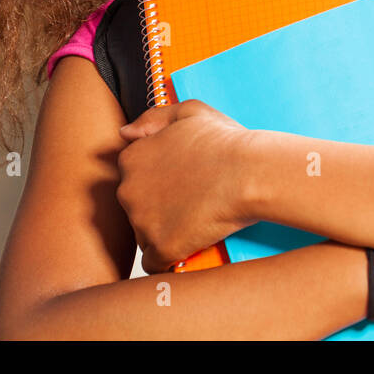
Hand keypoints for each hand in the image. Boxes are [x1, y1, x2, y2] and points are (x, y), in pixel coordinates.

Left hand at [115, 100, 255, 273]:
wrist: (249, 174)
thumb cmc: (224, 141)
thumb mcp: (188, 111)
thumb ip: (151, 118)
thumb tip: (124, 134)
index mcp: (131, 158)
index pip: (131, 177)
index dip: (156, 181)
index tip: (179, 183)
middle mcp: (128, 190)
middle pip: (135, 207)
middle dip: (157, 208)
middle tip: (190, 203)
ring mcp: (142, 221)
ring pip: (144, 235)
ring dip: (163, 233)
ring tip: (194, 224)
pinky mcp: (161, 248)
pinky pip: (154, 263)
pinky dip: (168, 259)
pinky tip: (187, 249)